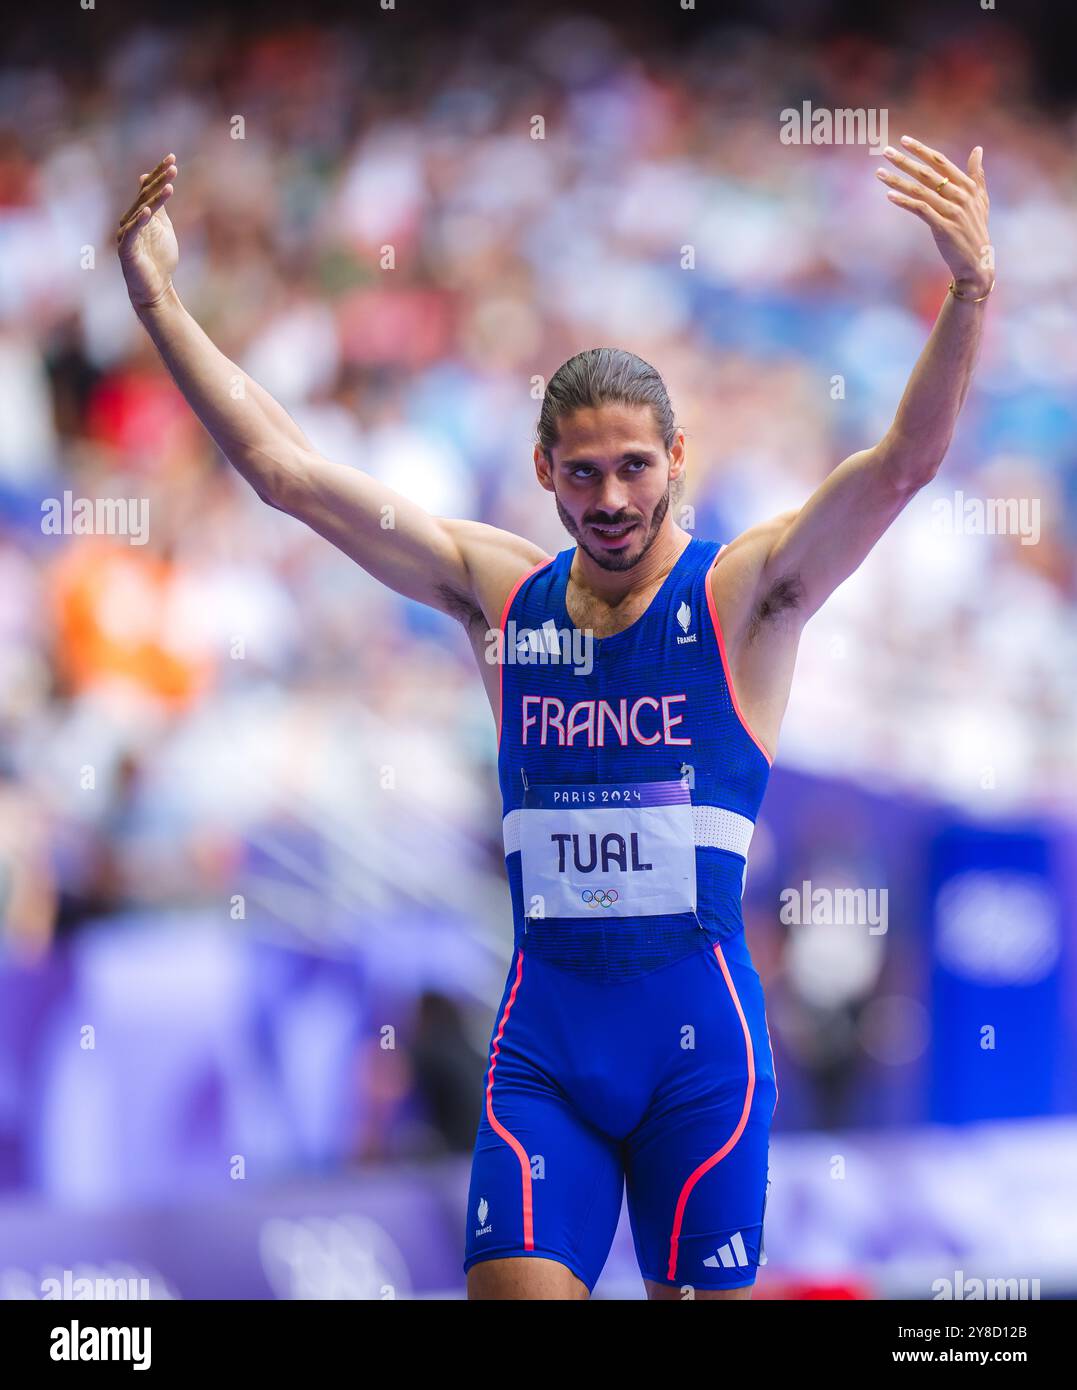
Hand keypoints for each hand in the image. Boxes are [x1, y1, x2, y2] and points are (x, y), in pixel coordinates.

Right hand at [116, 154, 178, 307]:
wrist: (155, 289)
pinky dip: (139, 222)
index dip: (159, 173)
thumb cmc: (160, 259)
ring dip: (155, 199)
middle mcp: (131, 220)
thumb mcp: (163, 228)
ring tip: (170, 187)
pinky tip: (148, 211)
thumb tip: (152, 182)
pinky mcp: (127, 250)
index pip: (149, 188)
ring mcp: (127, 234)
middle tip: (173, 166)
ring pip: (140, 212)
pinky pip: (132, 233)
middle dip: (159, 180)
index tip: (172, 158)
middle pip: (145, 196)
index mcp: (140, 214)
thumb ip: (159, 207)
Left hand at [876, 136, 991, 295]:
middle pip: (927, 173)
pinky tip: (889, 196)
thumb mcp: (980, 200)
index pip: (940, 162)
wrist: (977, 262)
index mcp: (968, 186)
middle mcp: (960, 196)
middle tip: (885, 151)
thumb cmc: (975, 230)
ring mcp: (952, 212)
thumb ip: (977, 175)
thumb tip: (978, 149)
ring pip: (920, 190)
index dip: (922, 150)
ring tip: (879, 172)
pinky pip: (920, 210)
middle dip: (905, 161)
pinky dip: (904, 201)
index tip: (904, 140)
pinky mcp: (943, 227)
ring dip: (897, 180)